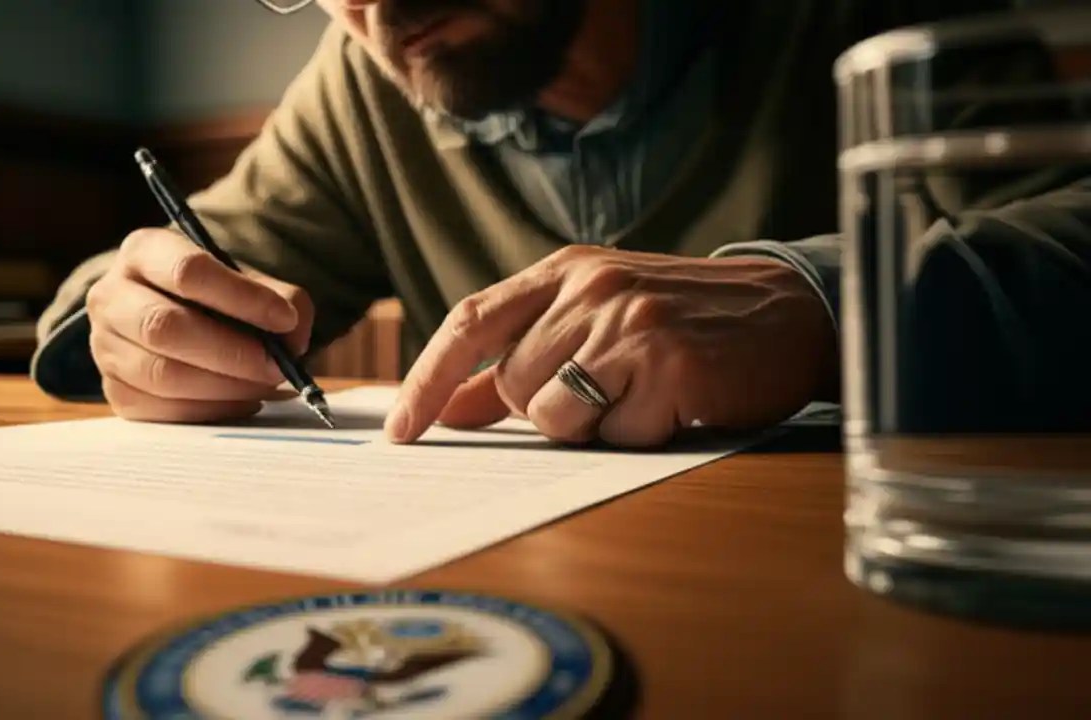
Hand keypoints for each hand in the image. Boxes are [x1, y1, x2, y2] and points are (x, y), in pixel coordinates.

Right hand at [86, 228, 312, 422]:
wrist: (177, 318)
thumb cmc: (217, 298)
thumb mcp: (250, 282)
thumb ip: (282, 300)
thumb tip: (291, 337)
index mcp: (144, 252)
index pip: (187, 271)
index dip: (241, 297)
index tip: (284, 318)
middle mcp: (112, 295)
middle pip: (164, 326)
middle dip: (231, 352)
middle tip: (277, 366)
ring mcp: (105, 346)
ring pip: (162, 374)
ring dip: (225, 386)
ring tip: (264, 384)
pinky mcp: (116, 391)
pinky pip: (162, 410)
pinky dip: (212, 410)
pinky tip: (243, 400)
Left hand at [384, 246, 836, 446]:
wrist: (788, 314)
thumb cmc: (684, 323)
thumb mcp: (596, 321)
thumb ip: (521, 357)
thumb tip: (448, 409)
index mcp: (566, 271)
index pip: (471, 321)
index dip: (427, 378)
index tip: (401, 430)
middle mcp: (590, 286)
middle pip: (510, 385)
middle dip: (545, 408)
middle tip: (606, 388)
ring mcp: (628, 320)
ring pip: (552, 414)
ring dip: (591, 424)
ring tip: (640, 392)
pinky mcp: (666, 361)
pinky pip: (613, 434)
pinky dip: (638, 433)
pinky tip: (673, 401)